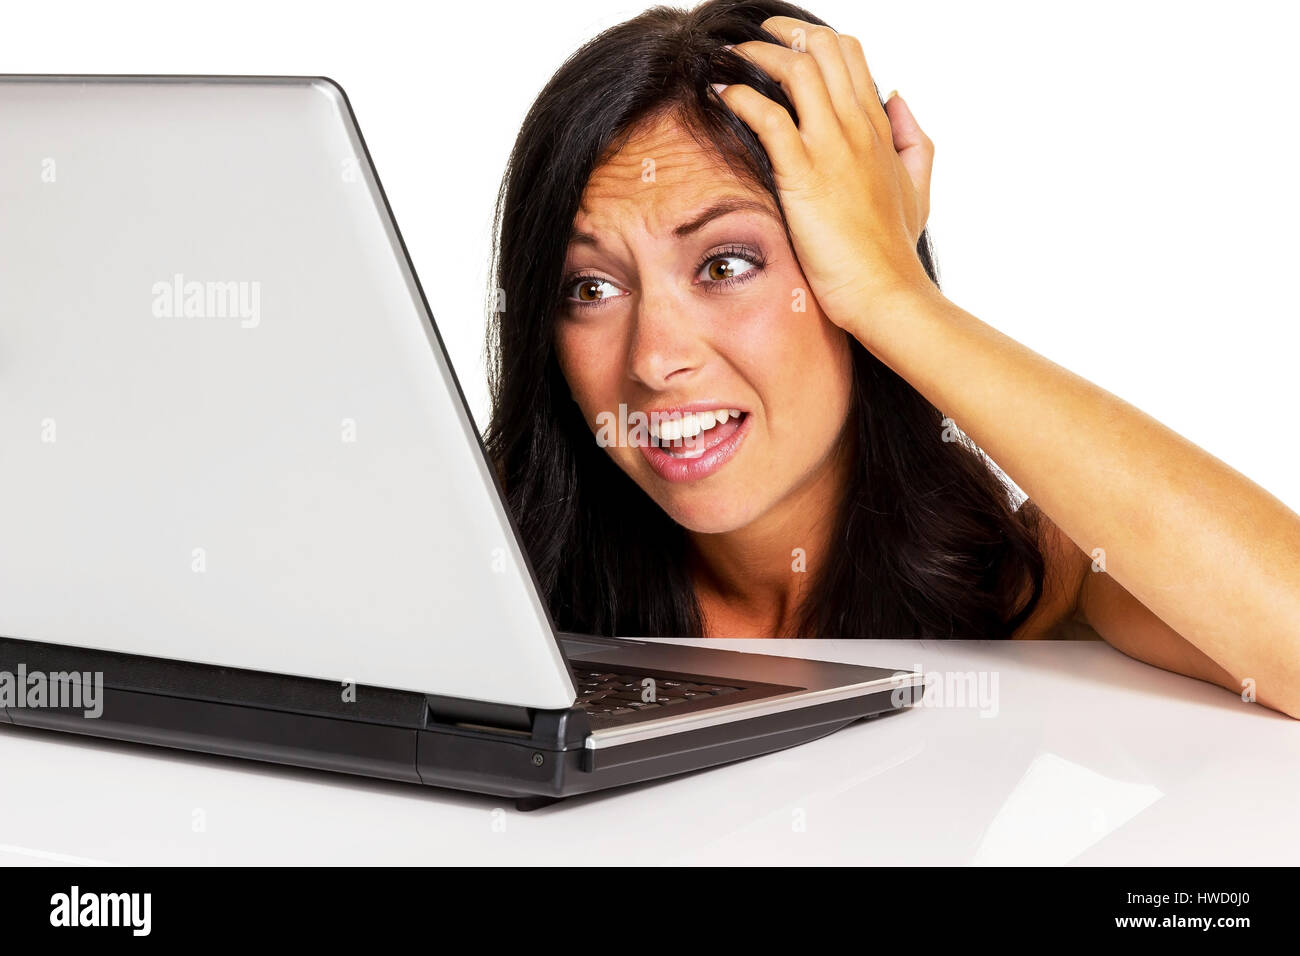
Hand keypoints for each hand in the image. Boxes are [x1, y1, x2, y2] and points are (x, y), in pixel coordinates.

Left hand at [716, 16, 936, 337]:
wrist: (887, 292)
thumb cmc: (893, 251)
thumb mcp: (917, 188)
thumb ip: (912, 139)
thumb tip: (896, 96)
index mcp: (879, 129)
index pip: (850, 56)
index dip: (814, 40)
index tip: (784, 45)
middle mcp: (858, 128)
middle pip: (824, 49)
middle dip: (783, 34)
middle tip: (752, 40)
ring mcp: (833, 149)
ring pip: (796, 71)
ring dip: (756, 56)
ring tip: (729, 59)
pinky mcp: (805, 175)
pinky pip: (768, 117)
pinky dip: (740, 97)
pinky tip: (721, 96)